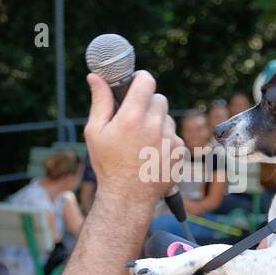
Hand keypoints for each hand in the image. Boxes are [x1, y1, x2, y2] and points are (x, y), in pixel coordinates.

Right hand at [84, 71, 182, 204]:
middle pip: (159, 99)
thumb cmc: (108, 164)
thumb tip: (95, 77)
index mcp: (132, 117)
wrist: (128, 197)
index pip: (146, 81)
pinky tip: (151, 154)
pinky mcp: (180, 151)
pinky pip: (174, 136)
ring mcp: (170, 139)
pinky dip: (165, 141)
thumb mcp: (95, 132)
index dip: (141, 79)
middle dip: (147, 104)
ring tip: (142, 142)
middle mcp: (154, 126)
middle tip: (134, 119)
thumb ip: (100, 101)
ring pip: (167, 118)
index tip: (135, 83)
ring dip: (157, 123)